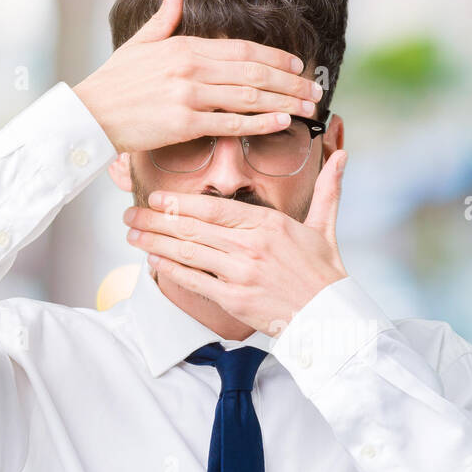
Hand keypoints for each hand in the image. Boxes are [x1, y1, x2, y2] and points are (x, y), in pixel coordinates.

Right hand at [72, 0, 323, 154]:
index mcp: (185, 46)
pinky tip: (281, 124)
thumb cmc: (115, 82)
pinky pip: (231, 124)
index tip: (298, 66)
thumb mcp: (140, 42)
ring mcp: (189, 96)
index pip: (242, 50)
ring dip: (284, 102)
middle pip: (254, 72)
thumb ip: (166, 16)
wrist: (89, 114)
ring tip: (307, 109)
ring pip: (249, 97)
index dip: (275, 58)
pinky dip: (260, 123)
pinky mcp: (184, 123)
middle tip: (315, 91)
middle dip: (290, 82)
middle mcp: (191, 68)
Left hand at [124, 150, 349, 335]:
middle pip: (192, 227)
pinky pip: (194, 281)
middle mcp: (250, 246)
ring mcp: (240, 273)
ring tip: (133, 235)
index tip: (157, 197)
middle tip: (130, 215)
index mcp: (268, 223)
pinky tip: (153, 262)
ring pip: (187, 252)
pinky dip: (170, 270)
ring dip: (155, 243)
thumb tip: (340, 154)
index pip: (214, 207)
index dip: (180, 202)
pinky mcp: (235, 300)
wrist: (330, 317)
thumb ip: (326, 189)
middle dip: (155, 220)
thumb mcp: (325, 227)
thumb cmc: (325, 274)